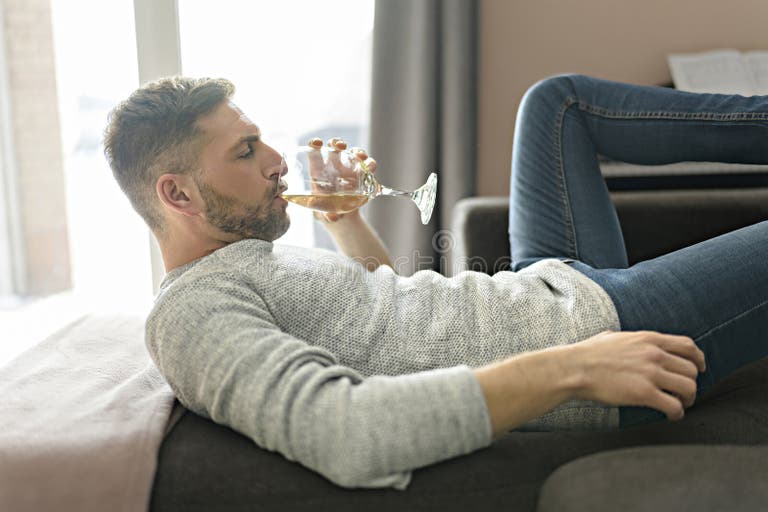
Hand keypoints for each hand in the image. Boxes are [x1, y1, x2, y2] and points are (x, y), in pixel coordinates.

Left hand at [306, 137, 376, 223]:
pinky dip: (370, 164)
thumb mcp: (322, 213)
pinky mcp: (362, 174)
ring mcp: (349, 168)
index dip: (314, 144)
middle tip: (341, 147)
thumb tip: (332, 217)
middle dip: (338, 143)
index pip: (314, 151)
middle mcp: (334, 165)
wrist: (340, 215)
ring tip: (362, 157)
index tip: (318, 144)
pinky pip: (368, 165)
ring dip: (358, 152)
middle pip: (335, 146)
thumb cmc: (325, 210)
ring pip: (353, 153)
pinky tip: (370, 167)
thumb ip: (326, 214)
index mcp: (318, 170)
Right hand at [570, 330, 705, 420]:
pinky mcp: (644, 393)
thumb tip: (632, 342)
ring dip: (687, 399)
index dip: (698, 359)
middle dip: (691, 384)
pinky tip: (670, 415)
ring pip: (689, 388)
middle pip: (691, 370)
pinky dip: (677, 413)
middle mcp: (654, 354)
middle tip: (684, 393)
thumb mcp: (615, 336)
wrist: (575, 367)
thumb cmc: (588, 353)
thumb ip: (632, 340)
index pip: (687, 346)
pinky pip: (674, 406)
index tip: (699, 368)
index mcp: (648, 339)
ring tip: (679, 405)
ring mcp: (650, 373)